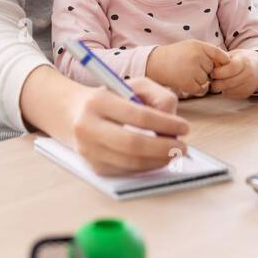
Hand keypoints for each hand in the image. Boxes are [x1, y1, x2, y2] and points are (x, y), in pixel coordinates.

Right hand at [64, 76, 188, 175]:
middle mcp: (88, 127)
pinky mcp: (94, 166)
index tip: (184, 127)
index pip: (139, 116)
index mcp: (99, 101)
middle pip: (133, 144)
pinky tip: (157, 159)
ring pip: (131, 162)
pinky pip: (126, 171)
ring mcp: (88, 150)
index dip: (166, 124)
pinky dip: (147, 167)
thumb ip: (158, 96)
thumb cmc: (112, 98)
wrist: (73, 114)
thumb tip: (171, 120)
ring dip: (159, 160)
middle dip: (164, 148)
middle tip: (183, 147)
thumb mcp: (134, 86)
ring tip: (173, 153)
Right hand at [146, 40, 230, 97]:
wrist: (155, 63)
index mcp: (199, 46)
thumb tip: (227, 62)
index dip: (222, 62)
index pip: (220, 55)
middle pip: (213, 69)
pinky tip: (185, 81)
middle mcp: (197, 57)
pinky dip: (194, 88)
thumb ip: (208, 51)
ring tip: (185, 73)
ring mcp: (192, 71)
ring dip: (199, 80)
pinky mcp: (187, 83)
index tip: (217, 65)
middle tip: (191, 67)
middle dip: (205, 70)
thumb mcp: (192, 45)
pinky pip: (200, 89)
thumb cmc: (176, 54)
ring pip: (206, 80)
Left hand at [209, 49, 257, 97]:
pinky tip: (225, 85)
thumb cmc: (240, 60)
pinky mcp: (246, 94)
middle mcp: (249, 75)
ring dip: (220, 87)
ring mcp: (248, 86)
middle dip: (216, 81)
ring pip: (228, 90)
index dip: (219, 72)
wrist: (257, 68)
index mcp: (244, 62)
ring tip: (218, 80)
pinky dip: (225, 91)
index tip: (212, 72)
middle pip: (228, 82)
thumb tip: (207, 63)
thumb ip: (221, 58)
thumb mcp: (232, 55)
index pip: (231, 69)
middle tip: (211, 78)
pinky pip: (230, 95)